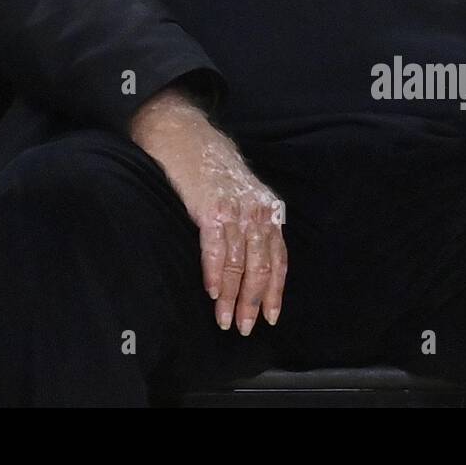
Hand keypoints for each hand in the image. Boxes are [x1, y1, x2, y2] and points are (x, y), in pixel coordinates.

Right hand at [130, 88, 286, 334]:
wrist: (187, 137)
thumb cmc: (213, 169)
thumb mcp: (244, 194)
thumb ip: (253, 224)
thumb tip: (255, 262)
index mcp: (268, 211)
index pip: (278, 260)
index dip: (275, 291)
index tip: (271, 317)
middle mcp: (257, 212)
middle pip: (260, 268)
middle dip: (253, 302)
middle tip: (245, 327)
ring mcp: (234, 211)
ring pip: (238, 265)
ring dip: (231, 297)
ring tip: (224, 320)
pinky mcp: (211, 210)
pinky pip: (215, 250)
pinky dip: (214, 274)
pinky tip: (212, 293)